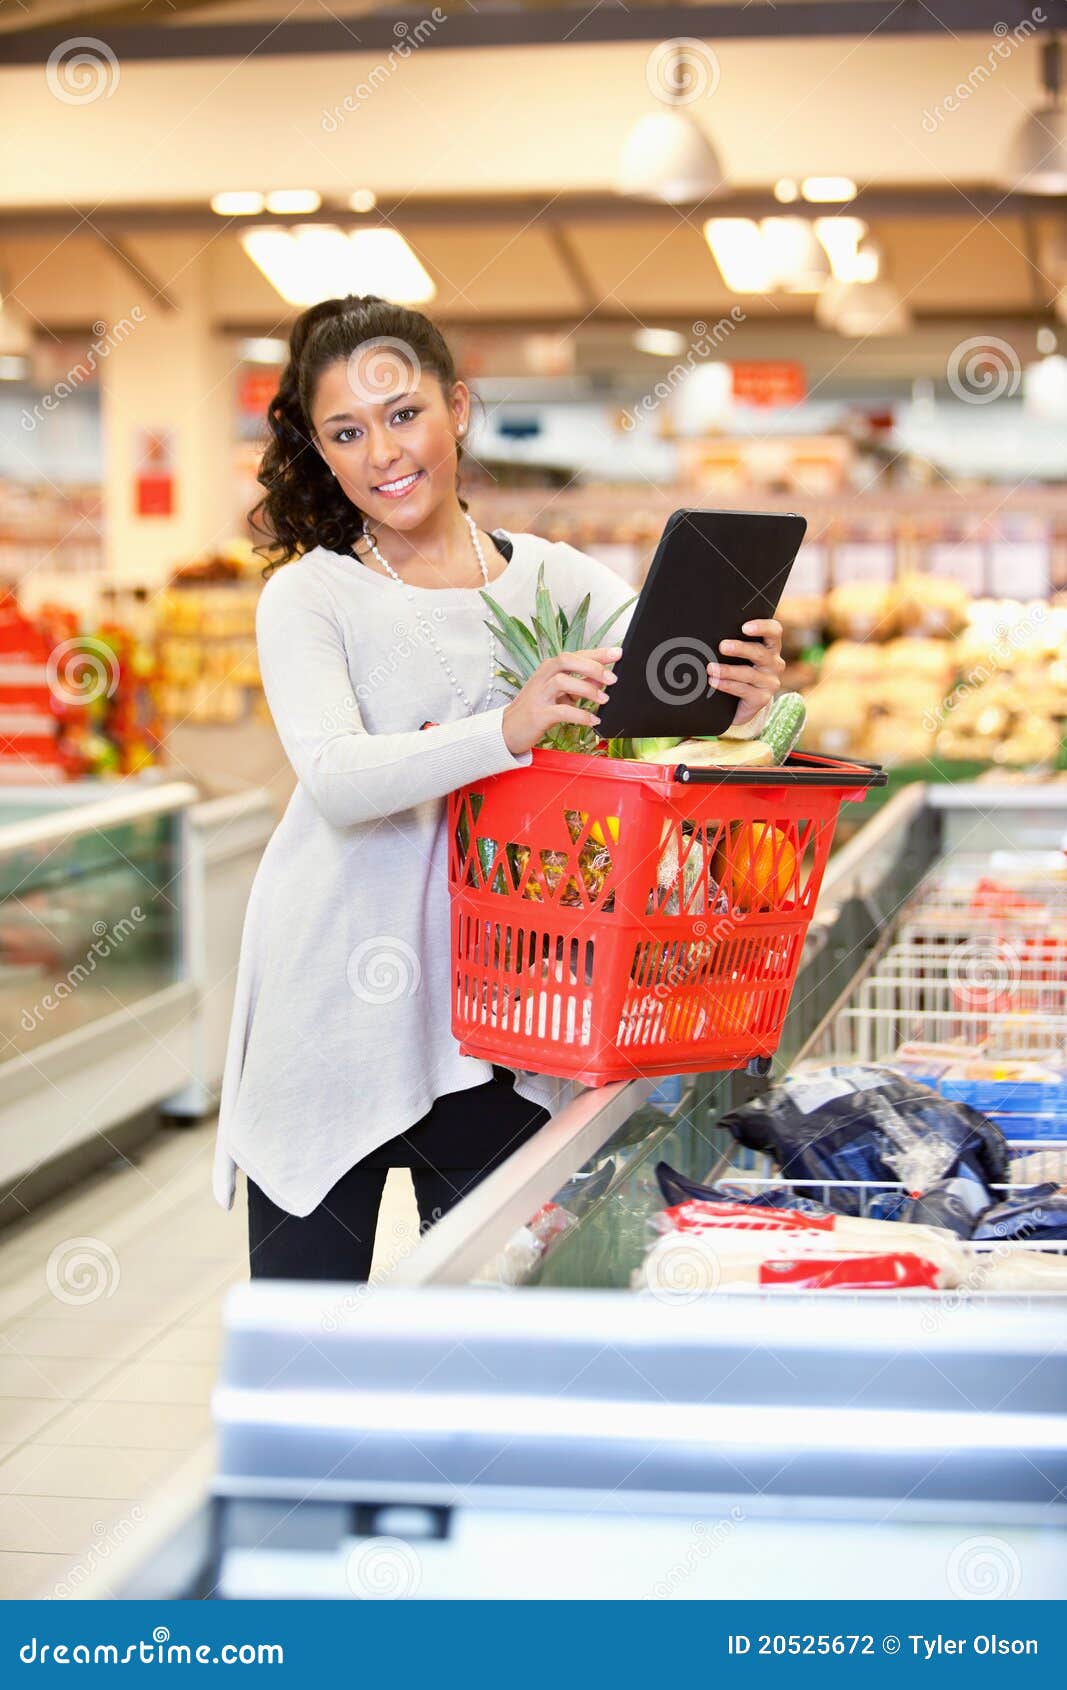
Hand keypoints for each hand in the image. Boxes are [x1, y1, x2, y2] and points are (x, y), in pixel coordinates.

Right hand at [502, 647, 621, 755]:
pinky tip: (593, 720)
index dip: (597, 653)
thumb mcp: (560, 695)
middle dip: (591, 666)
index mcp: (549, 669)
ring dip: (587, 689)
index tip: (618, 652)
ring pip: (562, 681)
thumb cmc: (537, 709)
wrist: (509, 730)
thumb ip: (580, 686)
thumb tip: (603, 680)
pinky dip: (580, 715)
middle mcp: (542, 677)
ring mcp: (538, 695)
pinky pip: (561, 711)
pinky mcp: (538, 715)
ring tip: (604, 699)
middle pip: (566, 660)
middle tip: (612, 678)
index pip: (575, 654)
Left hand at [706, 618, 784, 726]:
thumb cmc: (739, 672)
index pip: (774, 631)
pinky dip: (726, 685)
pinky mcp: (762, 698)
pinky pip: (743, 690)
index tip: (745, 627)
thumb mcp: (740, 656)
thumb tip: (711, 635)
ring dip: (727, 670)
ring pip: (748, 673)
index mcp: (770, 647)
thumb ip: (734, 643)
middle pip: (759, 652)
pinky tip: (714, 681)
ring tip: (711, 668)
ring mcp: (769, 682)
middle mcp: (774, 663)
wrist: (742, 703)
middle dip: (740, 648)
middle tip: (722, 646)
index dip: (762, 627)